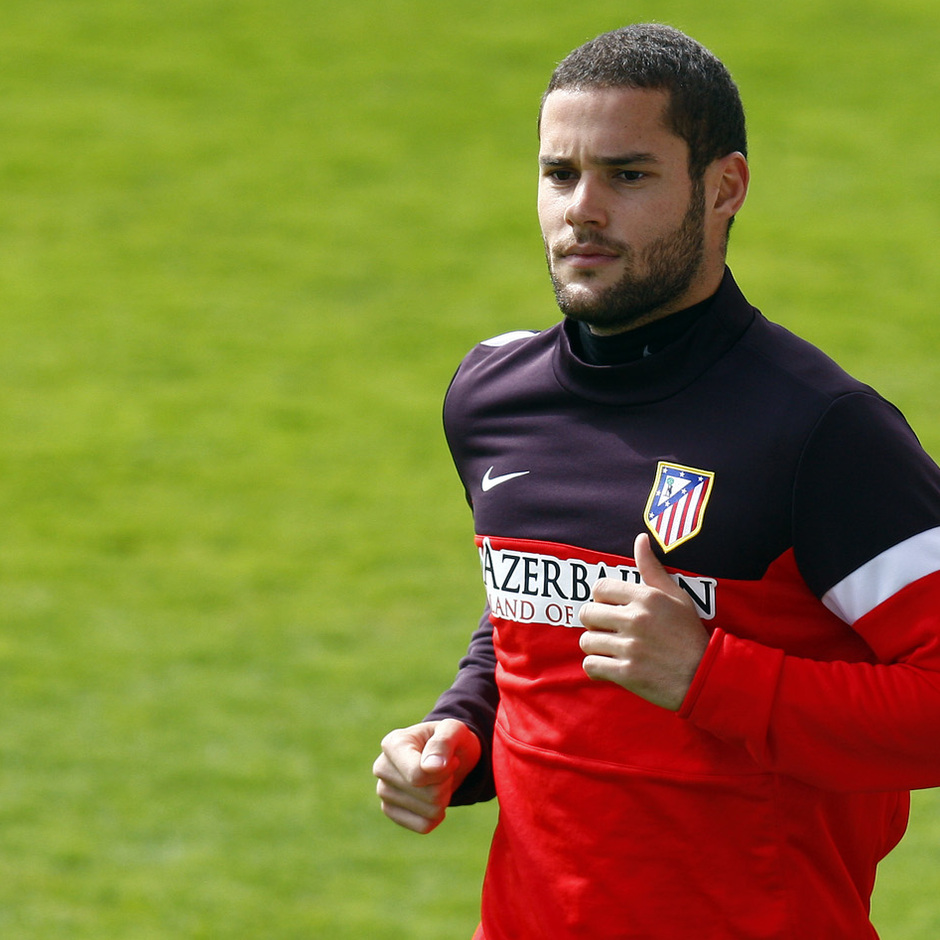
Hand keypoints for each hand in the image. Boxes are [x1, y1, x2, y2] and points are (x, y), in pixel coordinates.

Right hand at [373, 719, 481, 833]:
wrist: (447, 756)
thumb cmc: (449, 739)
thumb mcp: (454, 730)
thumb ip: (443, 743)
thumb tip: (429, 767)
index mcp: (393, 743)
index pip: (417, 775)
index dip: (443, 772)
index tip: (451, 760)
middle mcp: (382, 767)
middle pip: (428, 794)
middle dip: (445, 784)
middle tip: (445, 769)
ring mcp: (383, 791)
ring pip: (428, 811)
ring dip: (444, 798)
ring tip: (439, 780)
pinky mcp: (390, 810)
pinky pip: (423, 826)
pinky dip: (437, 816)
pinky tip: (434, 800)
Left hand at [578, 533, 708, 710]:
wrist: (705, 676)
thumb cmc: (690, 635)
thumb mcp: (677, 596)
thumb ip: (652, 568)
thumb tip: (640, 539)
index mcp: (646, 597)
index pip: (599, 588)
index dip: (601, 599)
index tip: (611, 609)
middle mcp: (636, 619)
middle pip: (587, 613)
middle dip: (594, 622)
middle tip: (608, 630)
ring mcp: (631, 647)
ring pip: (587, 641)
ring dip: (595, 646)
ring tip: (610, 649)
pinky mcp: (627, 673)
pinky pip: (591, 665)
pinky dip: (595, 668)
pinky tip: (609, 667)